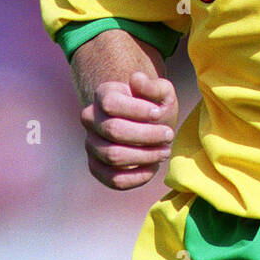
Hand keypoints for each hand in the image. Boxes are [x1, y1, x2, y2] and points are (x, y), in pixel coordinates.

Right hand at [80, 71, 177, 189]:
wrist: (148, 124)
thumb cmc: (154, 106)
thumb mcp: (161, 92)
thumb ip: (153, 86)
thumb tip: (137, 80)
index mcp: (103, 95)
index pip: (110, 103)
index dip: (137, 110)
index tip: (158, 113)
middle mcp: (91, 119)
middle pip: (113, 130)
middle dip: (146, 135)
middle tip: (168, 135)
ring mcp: (91, 145)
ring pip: (113, 156)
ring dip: (145, 156)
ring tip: (164, 151)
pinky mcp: (97, 168)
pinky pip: (113, 180)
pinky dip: (137, 177)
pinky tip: (153, 167)